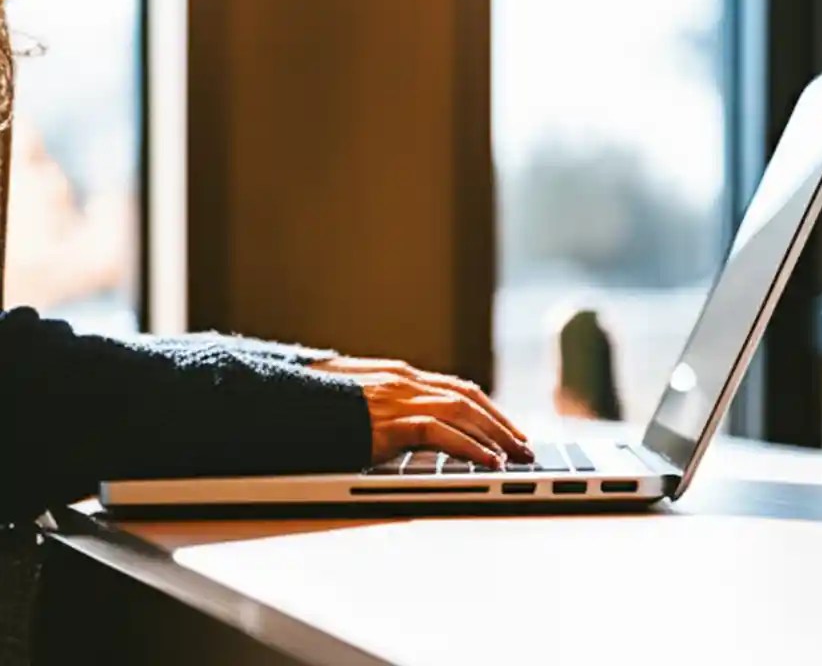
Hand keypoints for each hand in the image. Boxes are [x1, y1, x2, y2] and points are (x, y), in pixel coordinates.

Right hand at [310, 357, 531, 468]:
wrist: (278, 403)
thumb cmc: (308, 406)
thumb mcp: (350, 400)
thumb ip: (379, 406)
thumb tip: (399, 426)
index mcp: (397, 375)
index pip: (455, 388)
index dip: (486, 408)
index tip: (507, 427)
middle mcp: (403, 381)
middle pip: (468, 397)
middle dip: (501, 422)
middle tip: (525, 445)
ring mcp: (397, 399)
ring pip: (463, 412)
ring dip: (496, 435)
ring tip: (517, 457)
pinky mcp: (388, 422)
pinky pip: (443, 434)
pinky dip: (471, 448)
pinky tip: (489, 463)